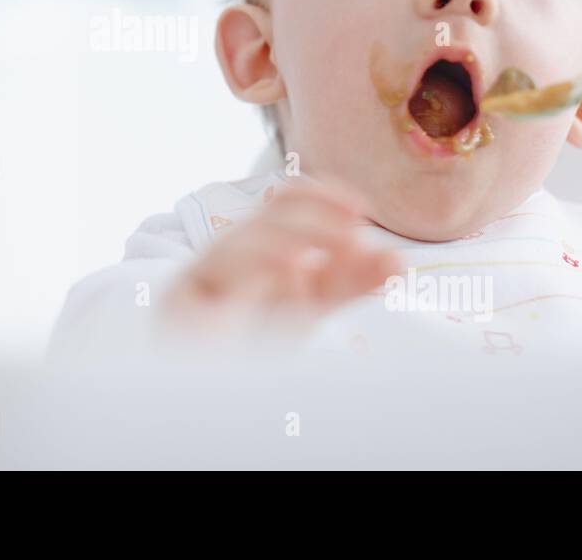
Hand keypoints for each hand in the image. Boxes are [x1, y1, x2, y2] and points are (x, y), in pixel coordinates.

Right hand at [159, 176, 399, 340]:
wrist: (209, 384)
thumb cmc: (258, 335)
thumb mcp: (313, 305)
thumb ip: (351, 282)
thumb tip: (395, 259)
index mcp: (266, 242)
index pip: (289, 200)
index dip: (322, 197)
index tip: (359, 208)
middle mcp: (236, 251)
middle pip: (268, 218)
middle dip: (312, 220)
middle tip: (352, 231)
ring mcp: (208, 275)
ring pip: (241, 241)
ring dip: (288, 237)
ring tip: (327, 248)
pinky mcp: (185, 302)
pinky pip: (215, 275)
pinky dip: (253, 265)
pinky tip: (287, 268)